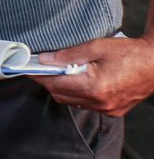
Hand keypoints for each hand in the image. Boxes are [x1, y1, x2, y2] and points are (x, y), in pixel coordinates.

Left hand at [36, 35, 153, 115]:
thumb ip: (68, 54)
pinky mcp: (113, 111)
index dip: (40, 75)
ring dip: (62, 88)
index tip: (28, 67)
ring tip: (60, 72)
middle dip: (48, 81)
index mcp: (94, 87)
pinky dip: (77, 94)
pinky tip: (78, 81)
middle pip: (60, 95)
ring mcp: (108, 110)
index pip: (55, 84)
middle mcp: (100, 103)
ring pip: (72, 102)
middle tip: (42, 67)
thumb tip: (45, 59)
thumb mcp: (97, 47)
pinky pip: (86, 105)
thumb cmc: (130, 52)